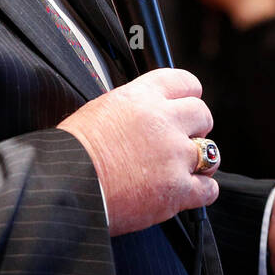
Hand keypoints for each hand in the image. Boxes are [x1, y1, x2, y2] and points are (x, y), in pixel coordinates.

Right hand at [59, 68, 217, 235]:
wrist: (63, 186)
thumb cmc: (70, 153)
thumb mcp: (99, 110)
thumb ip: (131, 109)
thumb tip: (143, 115)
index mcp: (141, 97)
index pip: (184, 81)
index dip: (188, 95)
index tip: (186, 105)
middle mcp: (162, 121)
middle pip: (202, 114)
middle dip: (196, 128)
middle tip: (181, 140)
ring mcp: (173, 155)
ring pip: (211, 152)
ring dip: (200, 161)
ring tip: (184, 169)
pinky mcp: (176, 189)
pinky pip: (208, 189)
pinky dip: (201, 192)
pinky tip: (186, 193)